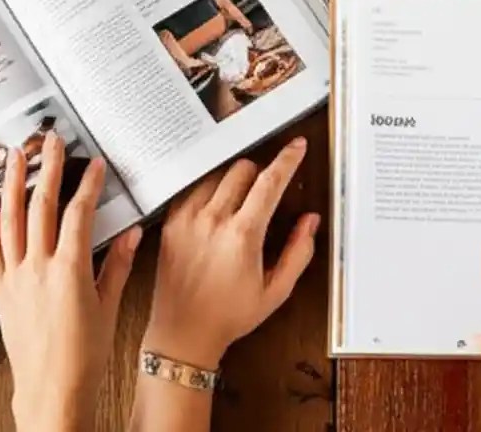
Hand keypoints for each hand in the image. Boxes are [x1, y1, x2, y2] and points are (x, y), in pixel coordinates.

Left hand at [0, 132, 141, 431]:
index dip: (88, 185)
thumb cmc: (84, 355)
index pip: (79, 214)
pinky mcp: (0, 289)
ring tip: (17, 155)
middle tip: (52, 141)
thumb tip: (130, 233)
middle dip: (48, 169)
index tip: (95, 165)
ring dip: (14, 182)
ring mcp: (15, 277)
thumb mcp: (109, 307)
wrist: (51, 390)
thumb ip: (116, 265)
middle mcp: (38, 267)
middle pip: (42, 206)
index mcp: (70, 270)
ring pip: (11, 219)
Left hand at [144, 137, 319, 368]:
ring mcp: (187, 220)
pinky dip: (207, 191)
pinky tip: (214, 210)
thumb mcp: (276, 291)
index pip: (269, 182)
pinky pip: (192, 189)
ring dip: (232, 181)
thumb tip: (310, 220)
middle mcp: (212, 221)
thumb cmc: (229, 316)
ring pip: (216, 175)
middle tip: (265, 192)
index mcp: (242, 236)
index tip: (296, 146)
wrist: (182, 334)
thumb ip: (298, 252)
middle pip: (242, 169)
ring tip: (238, 205)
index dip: (287, 159)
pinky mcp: (170, 224)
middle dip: (259, 173)